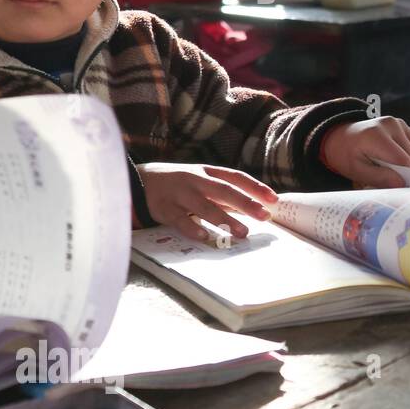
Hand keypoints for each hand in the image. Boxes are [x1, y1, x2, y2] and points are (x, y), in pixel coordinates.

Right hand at [137, 162, 276, 239]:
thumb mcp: (197, 181)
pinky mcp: (164, 208)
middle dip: (246, 203)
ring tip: (242, 232)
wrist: (136, 181)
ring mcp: (179, 194)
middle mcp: (194, 180)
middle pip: (224, 190)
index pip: (234, 177)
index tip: (273, 199)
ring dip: (225, 219)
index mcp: (205, 172)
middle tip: (264, 216)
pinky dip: (192, 227)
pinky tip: (205, 237)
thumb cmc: (175, 184)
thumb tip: (251, 208)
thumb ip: (220, 193)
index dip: (254, 187)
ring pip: (205, 206)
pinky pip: (180, 219)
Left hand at [320, 117, 409, 186]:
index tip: (389, 181)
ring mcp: (400, 124)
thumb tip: (401, 184)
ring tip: (393, 167)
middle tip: (387, 174)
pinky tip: (402, 162)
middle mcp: (391, 125)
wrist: (341, 137)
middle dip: (405, 172)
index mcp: (375, 135)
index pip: (403, 161)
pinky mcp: (405, 127)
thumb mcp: (355, 170)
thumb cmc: (346, 154)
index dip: (400, 175)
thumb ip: (377, 177)